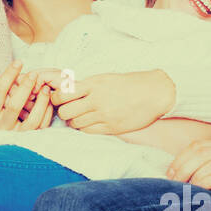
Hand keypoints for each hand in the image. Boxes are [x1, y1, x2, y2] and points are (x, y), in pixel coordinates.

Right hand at [0, 61, 44, 132]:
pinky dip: (47, 111)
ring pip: (33, 119)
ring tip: (44, 87)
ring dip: (41, 101)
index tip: (17, 62)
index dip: (8, 75)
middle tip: (33, 74)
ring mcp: (17, 135)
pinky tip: (47, 100)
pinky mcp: (30, 139)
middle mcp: (3, 127)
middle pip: (15, 105)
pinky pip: (42, 125)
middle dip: (25, 87)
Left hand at [42, 70, 175, 135]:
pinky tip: (89, 123)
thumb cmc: (129, 84)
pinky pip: (89, 132)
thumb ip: (86, 86)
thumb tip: (65, 90)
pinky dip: (84, 129)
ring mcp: (105, 115)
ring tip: (79, 117)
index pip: (63, 93)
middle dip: (62, 112)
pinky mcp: (112, 127)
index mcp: (94, 84)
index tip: (58, 98)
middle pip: (66, 112)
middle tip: (66, 110)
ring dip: (73, 122)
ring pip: (76, 124)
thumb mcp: (105, 78)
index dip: (56, 98)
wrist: (154, 92)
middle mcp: (97, 100)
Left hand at [165, 137, 210, 210]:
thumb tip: (189, 177)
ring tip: (183, 188)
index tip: (168, 174)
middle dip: (181, 167)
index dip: (180, 159)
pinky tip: (201, 191)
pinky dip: (210, 182)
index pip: (197, 146)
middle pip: (201, 153)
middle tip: (171, 183)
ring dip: (193, 176)